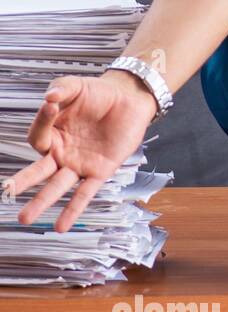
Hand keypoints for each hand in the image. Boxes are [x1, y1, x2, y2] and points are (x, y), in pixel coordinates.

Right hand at [2, 72, 158, 231]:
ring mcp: (79, 164)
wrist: (130, 99)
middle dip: (23, 181)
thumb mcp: (77, 86)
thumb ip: (62, 88)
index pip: (38, 136)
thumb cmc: (99, 93)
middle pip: (39, 170)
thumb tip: (49, 98)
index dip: (43, 121)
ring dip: (42, 201)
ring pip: (57, 186)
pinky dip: (73, 209)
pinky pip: (84, 193)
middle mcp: (62, 153)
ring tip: (25, 218)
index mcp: (53, 133)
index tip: (51, 105)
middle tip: (7, 190)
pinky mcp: (99, 171)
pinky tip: (61, 226)